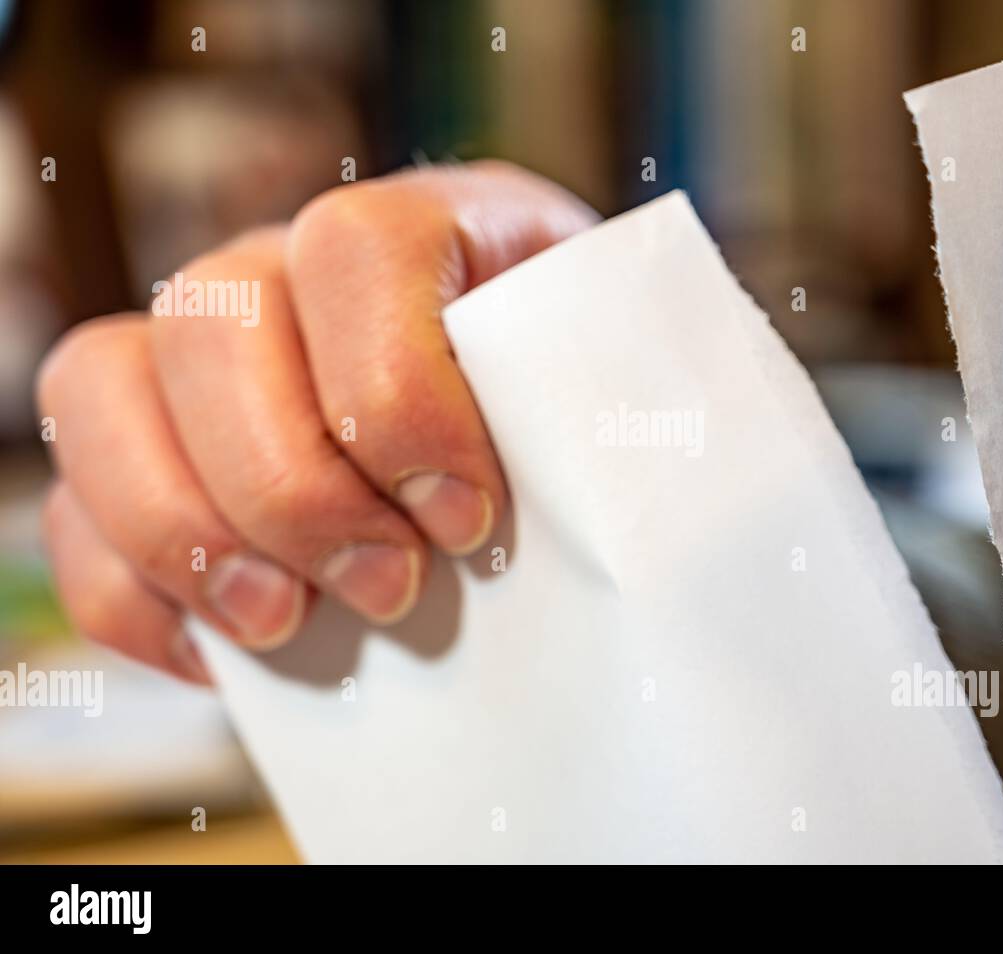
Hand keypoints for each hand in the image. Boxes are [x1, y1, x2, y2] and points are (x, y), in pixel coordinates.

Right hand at [37, 161, 595, 682]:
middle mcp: (288, 264)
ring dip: (188, 530)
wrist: (535, 443)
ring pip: (102, 386)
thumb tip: (570, 522)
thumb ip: (599, 419)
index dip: (396, 393)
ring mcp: (203, 346)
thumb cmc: (577, 421)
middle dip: (294, 486)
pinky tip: (230, 650)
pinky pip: (78, 500)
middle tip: (393, 590)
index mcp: (428, 225)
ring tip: (289, 623)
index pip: (356, 250)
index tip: (469, 520)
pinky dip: (133, 591)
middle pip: (216, 320)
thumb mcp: (612, 398)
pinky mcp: (150, 444)